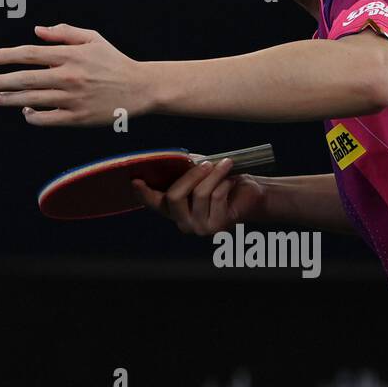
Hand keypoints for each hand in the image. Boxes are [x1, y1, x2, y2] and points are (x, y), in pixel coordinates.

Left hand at [0, 23, 150, 126]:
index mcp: (70, 55)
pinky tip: (24, 111)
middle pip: (24, 79)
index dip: (4, 56)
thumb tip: (36, 31)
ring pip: (31, 100)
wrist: (140, 88)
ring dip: (8, 100)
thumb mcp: (92, 39)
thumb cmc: (113, 62)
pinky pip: (45, 119)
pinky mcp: (77, 118)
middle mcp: (68, 77)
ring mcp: (72, 99)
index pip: (29, 54)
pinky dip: (31, 116)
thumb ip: (63, 33)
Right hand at [133, 155, 266, 235]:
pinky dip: (224, 184)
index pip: (153, 203)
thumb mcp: (200, 172)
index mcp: (174, 208)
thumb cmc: (223, 181)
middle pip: (174, 197)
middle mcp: (182, 222)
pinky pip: (216, 198)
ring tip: (226, 164)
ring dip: (214, 175)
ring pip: (200, 194)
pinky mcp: (216, 227)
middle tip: (206, 163)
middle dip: (192, 175)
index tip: (135, 181)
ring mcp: (198, 227)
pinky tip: (231, 180)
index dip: (143, 193)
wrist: (251, 196)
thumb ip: (184, 168)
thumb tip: (172, 159)